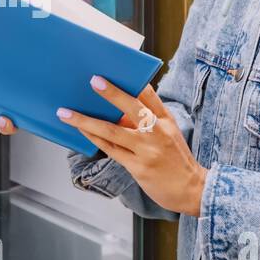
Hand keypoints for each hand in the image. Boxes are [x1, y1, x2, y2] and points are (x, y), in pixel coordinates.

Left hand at [56, 77, 207, 216]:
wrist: (192, 190)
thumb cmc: (176, 160)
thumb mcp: (168, 134)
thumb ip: (147, 121)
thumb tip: (115, 109)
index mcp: (166, 121)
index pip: (150, 96)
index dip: (134, 82)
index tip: (116, 70)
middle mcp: (158, 133)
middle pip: (132, 108)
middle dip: (111, 94)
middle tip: (93, 81)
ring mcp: (147, 150)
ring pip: (112, 130)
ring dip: (86, 121)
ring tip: (67, 113)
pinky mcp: (138, 167)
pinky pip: (110, 149)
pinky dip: (94, 138)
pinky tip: (81, 130)